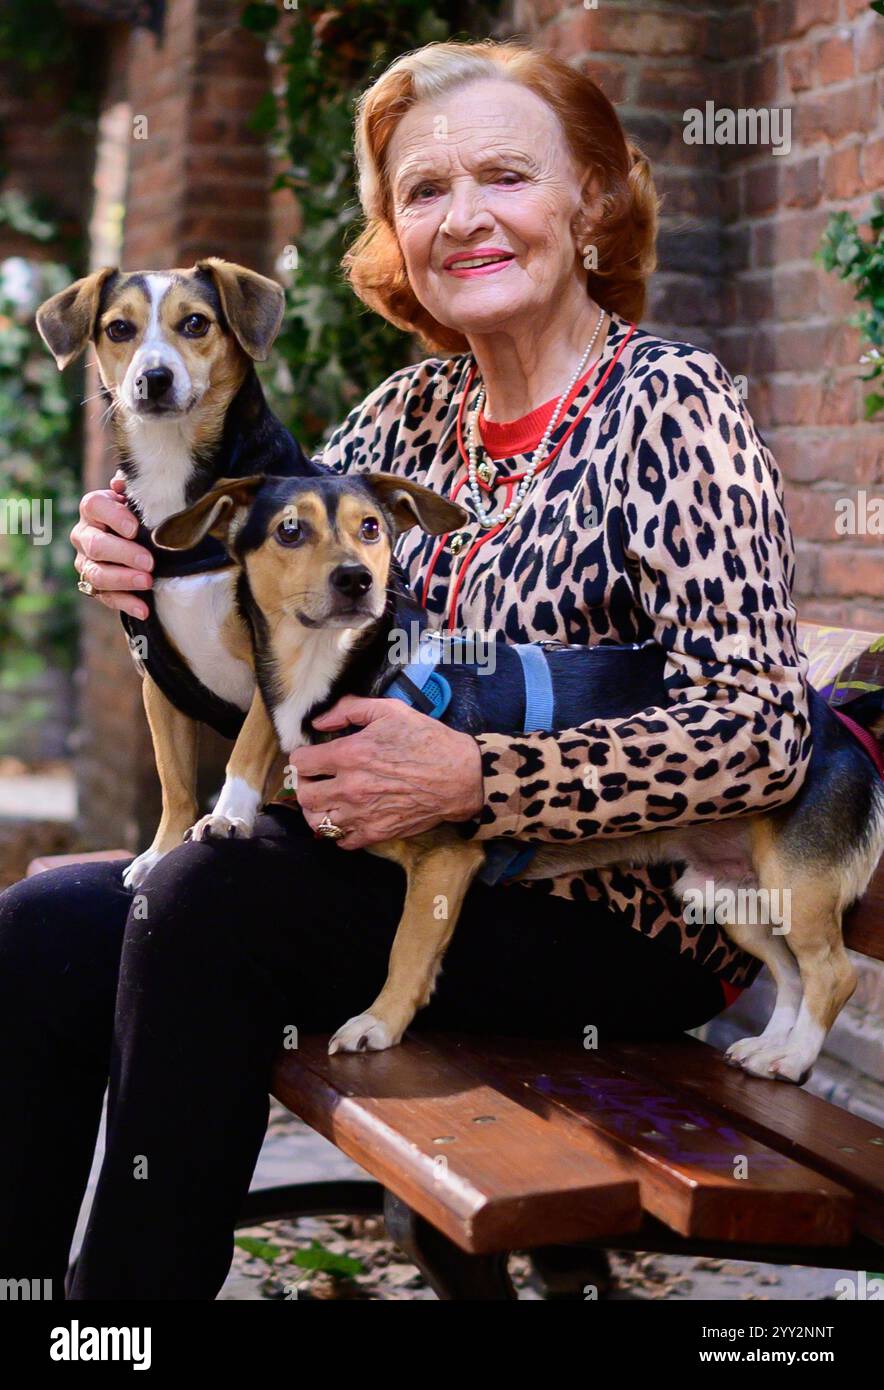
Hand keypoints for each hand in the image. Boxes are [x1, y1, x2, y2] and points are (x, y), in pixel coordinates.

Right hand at [70, 472, 153, 618]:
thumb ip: (135, 490)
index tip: (134, 528)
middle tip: (149, 562)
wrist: (138, 541)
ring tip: (148, 582)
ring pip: (96, 573)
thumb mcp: (139, 500)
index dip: (113, 517)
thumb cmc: (139, 515)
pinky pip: (106, 597)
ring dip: (123, 580)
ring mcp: (86, 562)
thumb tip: (123, 482)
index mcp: (93, 508)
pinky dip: (126, 603)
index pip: (95, 506)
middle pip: (96, 545)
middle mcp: (84, 534)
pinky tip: (144, 608)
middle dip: (123, 554)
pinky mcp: (94, 586)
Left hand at [290, 696, 483, 849]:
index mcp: (350, 754)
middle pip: (303, 795)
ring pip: (316, 821)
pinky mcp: (376, 833)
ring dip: (317, 809)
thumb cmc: (426, 740)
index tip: (312, 757)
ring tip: (328, 799)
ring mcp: (362, 814)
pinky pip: (341, 840)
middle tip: (317, 779)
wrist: (459, 776)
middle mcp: (350, 787)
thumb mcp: (389, 711)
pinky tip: (348, 817)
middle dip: (305, 785)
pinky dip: (339, 831)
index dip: (302, 757)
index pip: (300, 763)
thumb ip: (349, 710)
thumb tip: (319, 721)